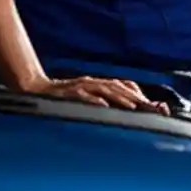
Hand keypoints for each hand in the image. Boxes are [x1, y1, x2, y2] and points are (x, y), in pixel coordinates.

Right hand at [21, 76, 169, 114]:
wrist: (37, 90)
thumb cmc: (63, 97)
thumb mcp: (87, 97)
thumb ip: (103, 100)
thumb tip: (122, 108)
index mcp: (98, 84)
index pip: (122, 86)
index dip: (138, 94)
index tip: (153, 106)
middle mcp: (92, 83)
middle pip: (117, 87)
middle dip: (135, 97)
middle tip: (148, 107)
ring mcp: (80, 86)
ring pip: (104, 89)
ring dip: (120, 98)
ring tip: (132, 106)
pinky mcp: (68, 93)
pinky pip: (82, 96)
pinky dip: (93, 100)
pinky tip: (102, 105)